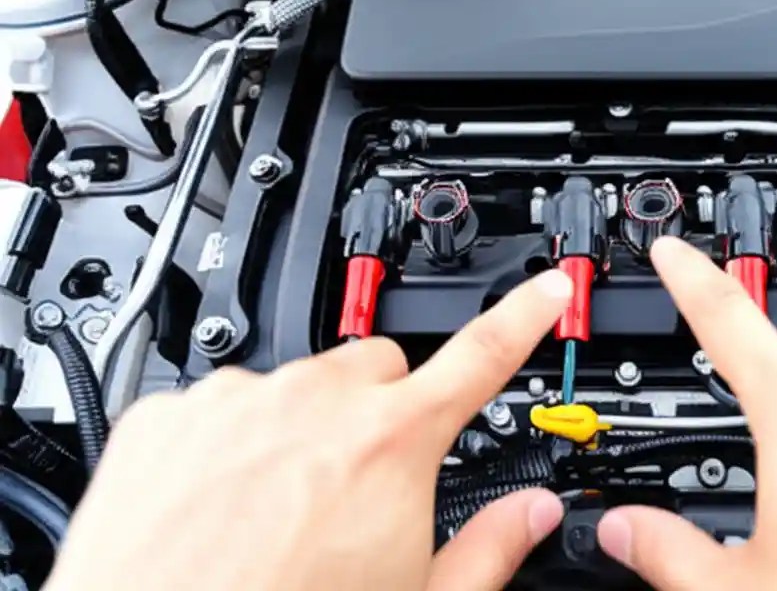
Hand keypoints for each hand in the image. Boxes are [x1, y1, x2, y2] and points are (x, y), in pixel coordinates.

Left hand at [45, 270, 574, 590]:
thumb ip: (489, 548)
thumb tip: (533, 515)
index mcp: (390, 442)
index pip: (483, 355)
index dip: (524, 315)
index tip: (547, 288)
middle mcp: (315, 401)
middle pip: (381, 367)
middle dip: (386, 407)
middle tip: (363, 482)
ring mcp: (235, 401)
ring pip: (297, 383)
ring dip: (303, 426)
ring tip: (279, 508)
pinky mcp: (168, 415)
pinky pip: (218, 406)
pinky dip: (228, 444)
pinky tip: (221, 508)